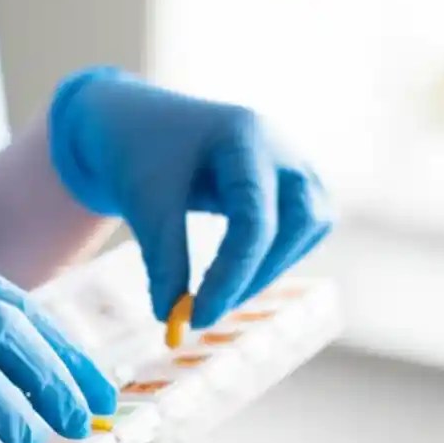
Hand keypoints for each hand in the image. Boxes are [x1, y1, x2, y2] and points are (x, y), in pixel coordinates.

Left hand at [49, 67, 333, 326]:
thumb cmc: (138, 153)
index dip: (230, 274)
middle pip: (302, 221)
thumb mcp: (143, 201)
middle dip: (258, 273)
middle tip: (206, 312)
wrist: (134, 125)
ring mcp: (291, 163)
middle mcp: (280, 146)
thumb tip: (170, 317)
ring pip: (309, 228)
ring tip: (214, 296)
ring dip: (268, 269)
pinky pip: (299, 230)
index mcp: (243, 135)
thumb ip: (163, 258)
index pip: (254, 217)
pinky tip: (232, 277)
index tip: (196, 317)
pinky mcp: (288, 185)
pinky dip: (270, 259)